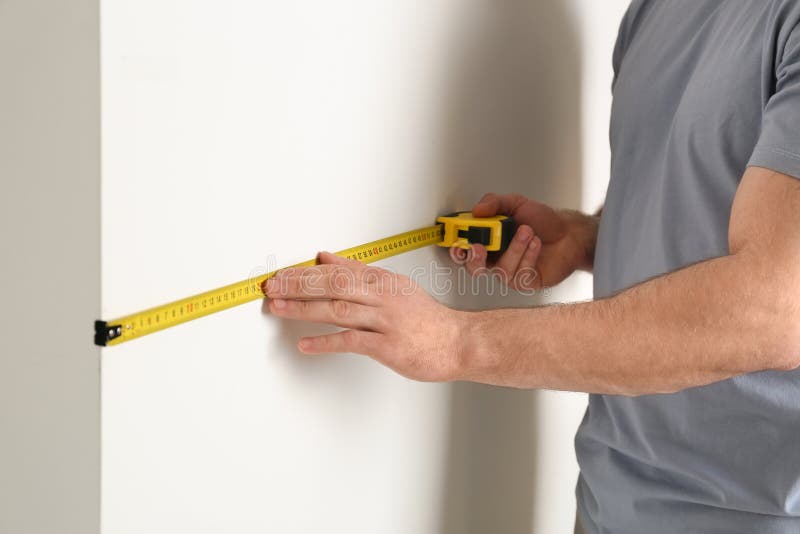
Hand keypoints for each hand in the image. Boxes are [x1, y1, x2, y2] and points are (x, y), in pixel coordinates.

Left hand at [263, 252, 465, 381]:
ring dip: (305, 308)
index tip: (282, 275)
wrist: (459, 342)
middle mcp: (382, 296)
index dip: (305, 272)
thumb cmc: (427, 319)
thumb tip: (326, 258)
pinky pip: (351, 341)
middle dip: (299, 285)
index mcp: (382, 280)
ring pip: (339, 308)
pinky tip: (306, 344)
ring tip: (279, 308)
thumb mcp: (393, 286)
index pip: (336, 270)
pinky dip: (326, 342)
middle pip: (334, 284)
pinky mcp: (387, 345)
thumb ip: (358, 272)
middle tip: (272, 287)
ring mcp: (385, 320)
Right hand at [453, 193, 597, 289]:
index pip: (464, 249)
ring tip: (527, 232)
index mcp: (488, 241)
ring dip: (514, 249)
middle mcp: (496, 259)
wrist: (569, 232)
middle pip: (475, 268)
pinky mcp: (526, 282)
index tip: (456, 243)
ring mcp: (511, 272)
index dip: (456, 250)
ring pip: (501, 270)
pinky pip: (521, 275)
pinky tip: (536, 243)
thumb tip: (477, 209)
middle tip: (479, 246)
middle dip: (474, 259)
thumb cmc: (543, 221)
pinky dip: (528, 256)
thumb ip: (495, 203)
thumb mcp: (517, 204)